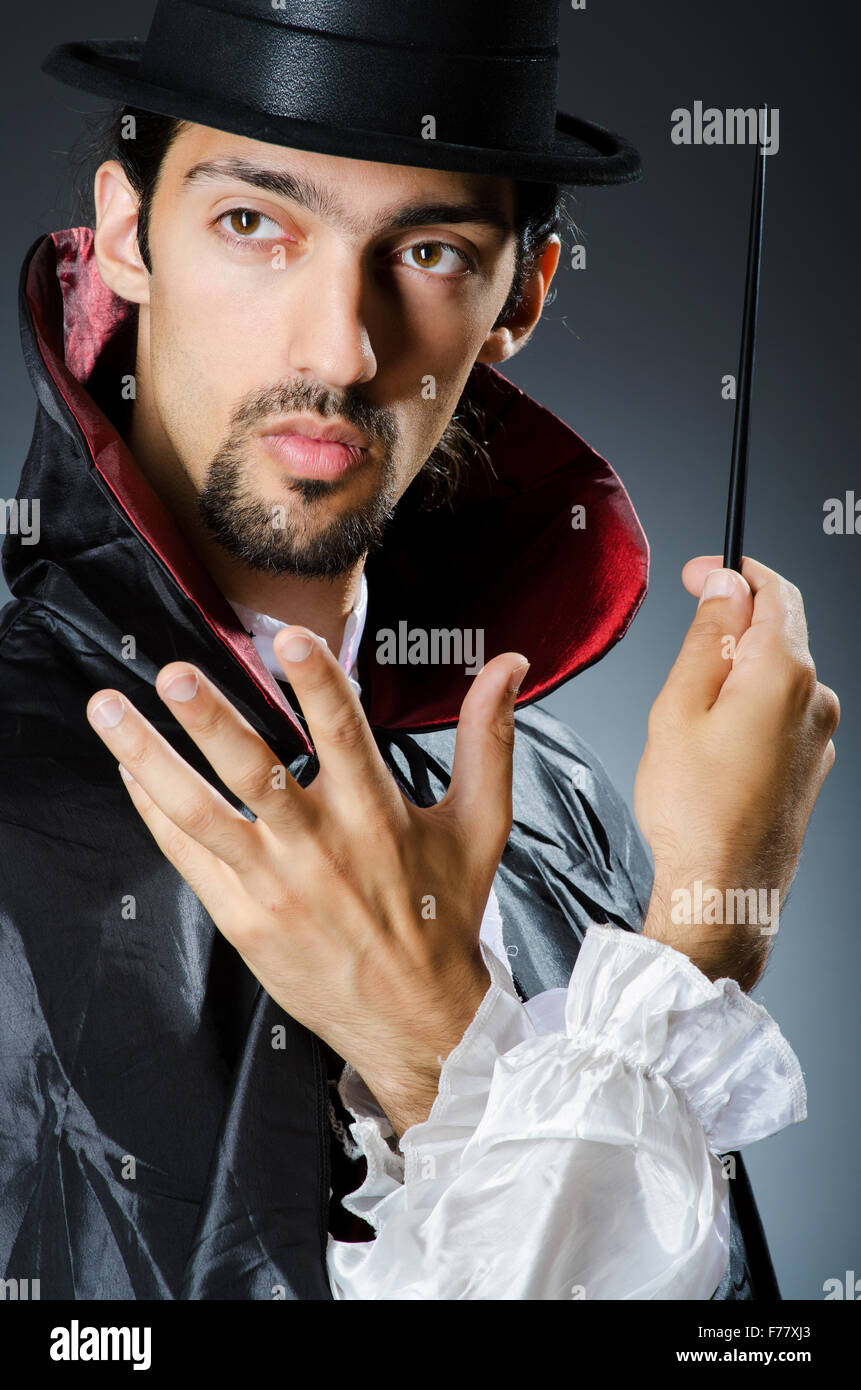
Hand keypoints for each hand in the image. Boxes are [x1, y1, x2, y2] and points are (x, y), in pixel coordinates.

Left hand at [86, 631, 528, 1135]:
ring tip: (107, 709)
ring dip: (149, 759)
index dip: (318, 685)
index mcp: (379, 817)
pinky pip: (187, 856)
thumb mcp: (481, 824)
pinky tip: (128, 768)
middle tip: (174, 673)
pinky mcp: (242, 918)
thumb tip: (508, 664)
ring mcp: (274, 886)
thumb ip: (488, 738)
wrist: (415, 1017)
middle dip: (211, 721)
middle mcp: (320, 849)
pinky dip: (153, 810)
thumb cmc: (445, 912)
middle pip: (257, 773)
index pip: (345, 736)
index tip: (290, 638)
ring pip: (201, 813)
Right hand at [634, 555, 838, 989]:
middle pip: (778, 633)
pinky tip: (712, 749)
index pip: (774, 591)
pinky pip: (781, 715)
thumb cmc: (694, 810)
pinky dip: (749, 710)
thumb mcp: (678, 706)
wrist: (723, 891)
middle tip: (679, 652)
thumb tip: (725, 587)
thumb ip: (707, 637)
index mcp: (785, 673)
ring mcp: (818, 736)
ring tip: (688, 721)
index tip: (701, 571)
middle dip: (730, 628)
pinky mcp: (810, 766)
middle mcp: (814, 700)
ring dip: (737, 675)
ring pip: (777, 677)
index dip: (735, 571)